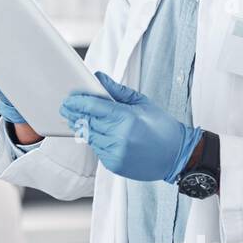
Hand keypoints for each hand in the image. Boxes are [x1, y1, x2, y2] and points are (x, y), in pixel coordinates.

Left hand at [59, 71, 201, 182]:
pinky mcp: (114, 165)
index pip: (94, 107)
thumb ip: (117, 91)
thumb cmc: (162, 128)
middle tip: (66, 108)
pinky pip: (98, 150)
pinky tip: (96, 134)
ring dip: (83, 128)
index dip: (78, 102)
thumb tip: (98, 78)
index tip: (69, 99)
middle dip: (75, 114)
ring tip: (77, 119)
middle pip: (88, 123)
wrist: (177, 156)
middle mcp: (119, 138)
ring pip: (90, 137)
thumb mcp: (142, 103)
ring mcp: (116, 153)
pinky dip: (95, 141)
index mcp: (127, 119)